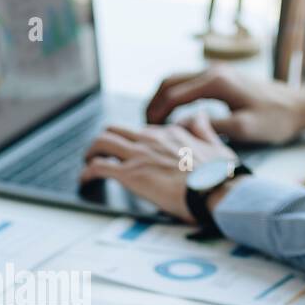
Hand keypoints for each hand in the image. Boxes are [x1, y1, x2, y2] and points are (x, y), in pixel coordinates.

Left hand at [79, 116, 236, 220]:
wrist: (218, 190)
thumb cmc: (221, 175)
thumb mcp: (216, 144)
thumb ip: (204, 129)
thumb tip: (199, 114)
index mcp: (171, 132)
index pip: (142, 131)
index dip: (131, 142)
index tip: (128, 153)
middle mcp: (151, 139)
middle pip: (114, 130)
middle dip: (102, 141)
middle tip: (98, 153)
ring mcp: (140, 155)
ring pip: (101, 142)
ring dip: (90, 152)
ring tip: (86, 164)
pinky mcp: (131, 174)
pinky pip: (99, 167)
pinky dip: (87, 172)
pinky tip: (84, 180)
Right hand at [145, 67, 304, 144]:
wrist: (298, 105)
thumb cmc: (275, 120)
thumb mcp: (244, 129)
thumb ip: (210, 127)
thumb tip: (181, 127)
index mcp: (216, 82)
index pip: (173, 95)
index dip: (155, 114)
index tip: (147, 132)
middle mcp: (213, 71)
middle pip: (168, 82)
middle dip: (152, 103)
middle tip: (145, 127)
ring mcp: (216, 72)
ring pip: (176, 80)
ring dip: (161, 99)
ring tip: (154, 122)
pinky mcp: (220, 78)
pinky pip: (187, 84)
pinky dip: (173, 97)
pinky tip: (173, 116)